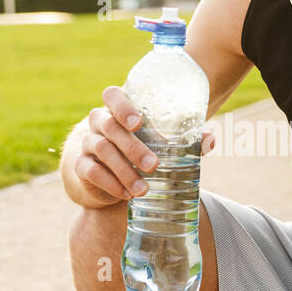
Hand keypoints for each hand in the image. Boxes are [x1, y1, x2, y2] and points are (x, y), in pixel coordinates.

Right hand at [74, 85, 215, 204]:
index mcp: (118, 110)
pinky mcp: (81, 166)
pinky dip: (110, 183)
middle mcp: (100, 123)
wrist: (109, 177)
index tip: (137, 123)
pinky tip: (126, 194)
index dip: (122, 105)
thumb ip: (185, 142)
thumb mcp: (161, 145)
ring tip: (143, 189)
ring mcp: (88, 143)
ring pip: (102, 149)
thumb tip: (210, 139)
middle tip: (154, 166)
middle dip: (133, 147)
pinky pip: (91, 171)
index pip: (112, 95)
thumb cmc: (141, 151)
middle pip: (110, 126)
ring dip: (124, 170)